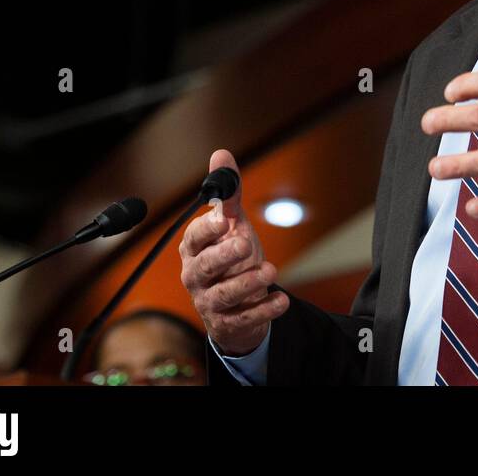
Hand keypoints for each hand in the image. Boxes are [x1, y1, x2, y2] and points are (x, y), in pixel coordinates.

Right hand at [178, 149, 289, 355]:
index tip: (225, 220)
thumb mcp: (233, 226)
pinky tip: (282, 301)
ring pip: (224, 294)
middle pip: (203, 267)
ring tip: (271, 271)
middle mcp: (196, 275)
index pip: (195, 236)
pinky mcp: (227, 323)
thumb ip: (228, 195)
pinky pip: (244, 318)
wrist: (236, 306)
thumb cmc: (231, 258)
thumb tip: (221, 154)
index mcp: (195, 248)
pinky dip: (264, 310)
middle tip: (246, 243)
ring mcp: (209, 301)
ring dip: (248, 282)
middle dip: (224, 255)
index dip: (208, 229)